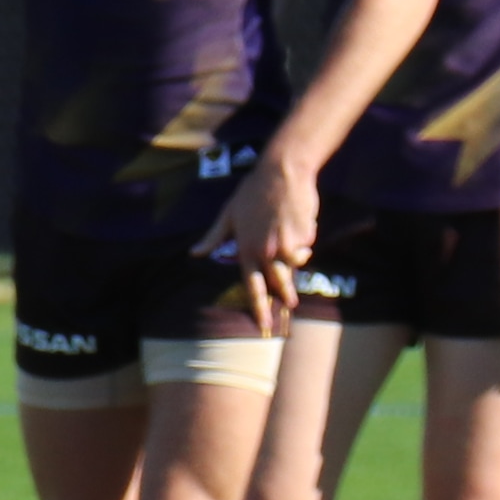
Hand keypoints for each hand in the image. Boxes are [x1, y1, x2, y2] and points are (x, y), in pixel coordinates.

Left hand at [205, 156, 312, 334]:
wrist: (281, 172)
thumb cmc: (252, 191)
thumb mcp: (228, 214)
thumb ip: (213, 238)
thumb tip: (194, 253)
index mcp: (246, 250)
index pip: (252, 287)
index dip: (259, 309)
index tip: (263, 327)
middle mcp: (266, 253)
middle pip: (278, 284)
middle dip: (285, 295)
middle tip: (289, 305)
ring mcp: (286, 246)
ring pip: (295, 265)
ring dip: (296, 257)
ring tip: (293, 239)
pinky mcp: (304, 237)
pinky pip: (305, 246)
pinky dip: (303, 238)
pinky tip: (297, 219)